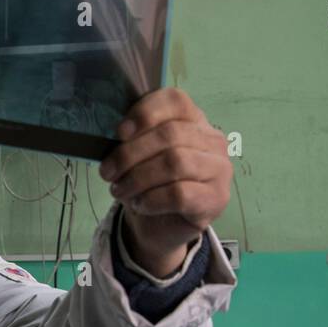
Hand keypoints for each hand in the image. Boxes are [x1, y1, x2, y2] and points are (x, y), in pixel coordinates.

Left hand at [98, 88, 231, 276]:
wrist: (160, 225)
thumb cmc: (149, 183)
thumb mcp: (137, 155)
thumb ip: (132, 138)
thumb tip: (119, 134)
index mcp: (194, 120)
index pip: (176, 101)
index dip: (146, 113)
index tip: (119, 133)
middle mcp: (213, 141)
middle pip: (171, 134)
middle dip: (131, 153)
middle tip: (108, 172)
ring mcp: (219, 170)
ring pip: (176, 163)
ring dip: (138, 177)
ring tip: (119, 190)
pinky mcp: (216, 199)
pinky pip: (180, 194)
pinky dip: (152, 199)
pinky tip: (140, 204)